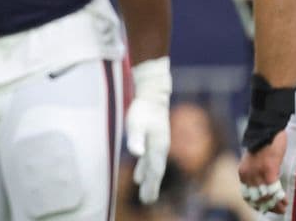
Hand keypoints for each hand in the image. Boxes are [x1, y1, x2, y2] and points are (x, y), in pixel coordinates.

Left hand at [126, 57, 171, 203]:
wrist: (153, 93)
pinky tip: (138, 176)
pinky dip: (145, 169)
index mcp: (158, 147)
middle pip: (156, 171)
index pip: (155, 171)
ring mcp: (157, 143)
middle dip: (152, 187)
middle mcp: (160, 148)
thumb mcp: (136, 122)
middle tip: (148, 201)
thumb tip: (137, 153)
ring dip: (149, 180)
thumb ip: (136, 138)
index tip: (147, 199)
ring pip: (153, 166)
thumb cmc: (143, 108)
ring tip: (145, 193)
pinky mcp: (152, 139)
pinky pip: (149, 159)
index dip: (151, 185)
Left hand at [239, 131, 287, 213]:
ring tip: (283, 208)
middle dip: (268, 207)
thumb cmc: (262, 145)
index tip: (266, 209)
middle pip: (257, 199)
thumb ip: (255, 174)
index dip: (257, 205)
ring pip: (266, 196)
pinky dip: (280, 197)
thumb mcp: (254, 162)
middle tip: (279, 211)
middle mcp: (248, 174)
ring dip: (276, 205)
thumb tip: (262, 188)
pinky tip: (285, 201)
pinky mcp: (269, 168)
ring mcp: (258, 172)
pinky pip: (274, 189)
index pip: (247, 196)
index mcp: (243, 173)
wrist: (266, 128)